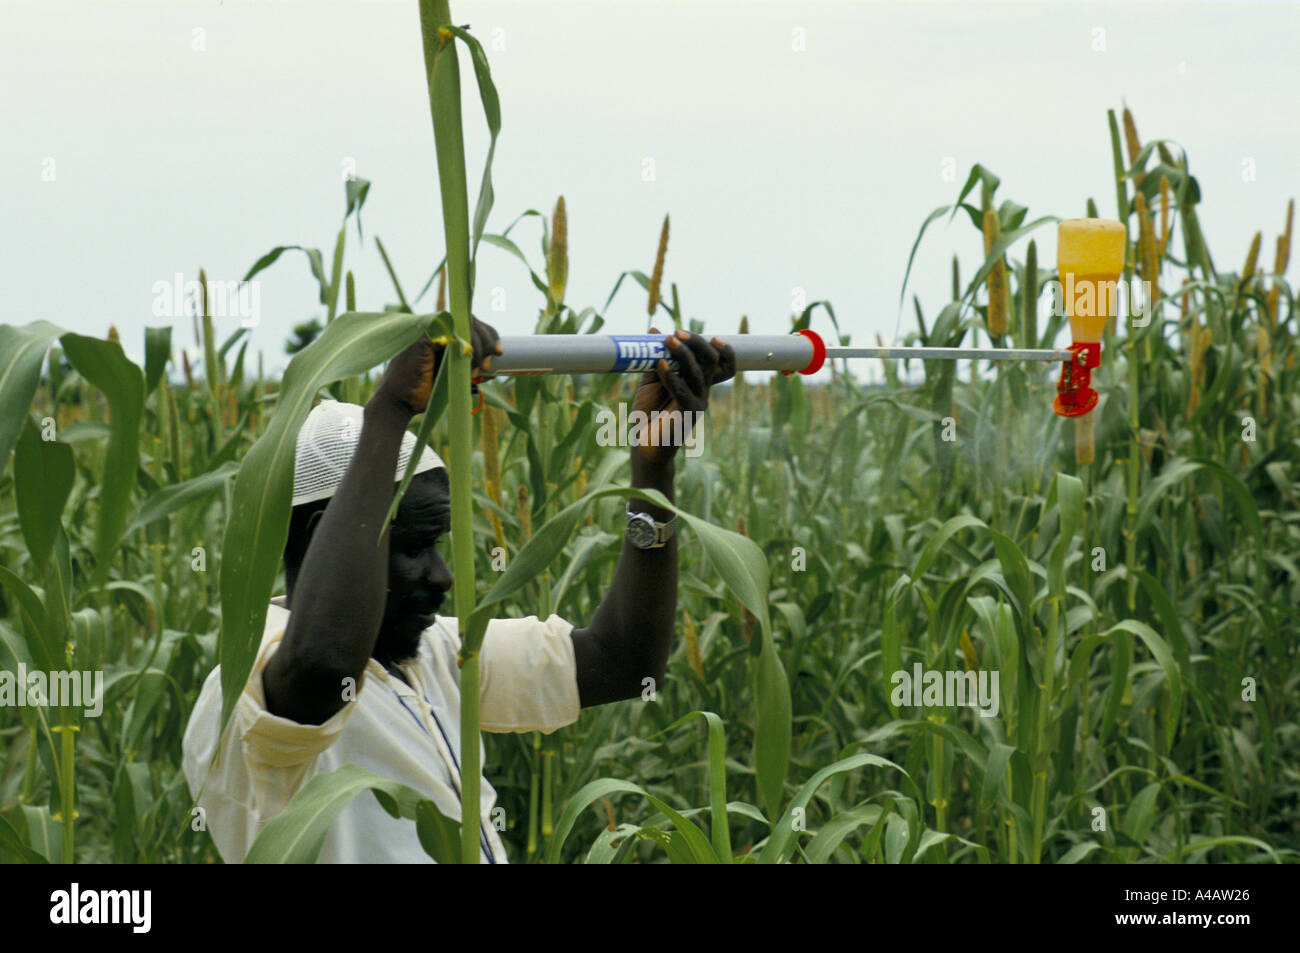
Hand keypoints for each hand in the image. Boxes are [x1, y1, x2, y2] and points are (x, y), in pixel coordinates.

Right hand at [372, 315, 502, 416]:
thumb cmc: (423, 393)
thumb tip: (494, 369)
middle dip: (487, 341)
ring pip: (464, 324)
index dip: (490, 335)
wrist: (399, 403)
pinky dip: (463, 345)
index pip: (472, 325)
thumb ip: (471, 370)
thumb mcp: (454, 380)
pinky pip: (451, 331)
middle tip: (490, 363)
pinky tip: (465, 361)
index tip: (499, 353)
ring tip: (477, 369)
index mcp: (444, 336)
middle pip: (472, 320)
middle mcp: (436, 329)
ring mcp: (428, 330)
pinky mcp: (423, 336)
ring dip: (478, 345)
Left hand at [630, 328, 734, 464]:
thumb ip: (655, 357)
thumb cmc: (649, 412)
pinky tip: (659, 364)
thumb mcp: (653, 380)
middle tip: (677, 333)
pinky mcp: (687, 415)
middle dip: (696, 343)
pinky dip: (670, 376)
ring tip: (667, 341)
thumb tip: (653, 330)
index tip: (709, 336)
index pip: (723, 364)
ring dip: (682, 354)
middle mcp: (703, 391)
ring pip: (698, 372)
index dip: (724, 351)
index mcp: (699, 382)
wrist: (645, 444)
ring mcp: (698, 403)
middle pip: (711, 361)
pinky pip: (682, 391)